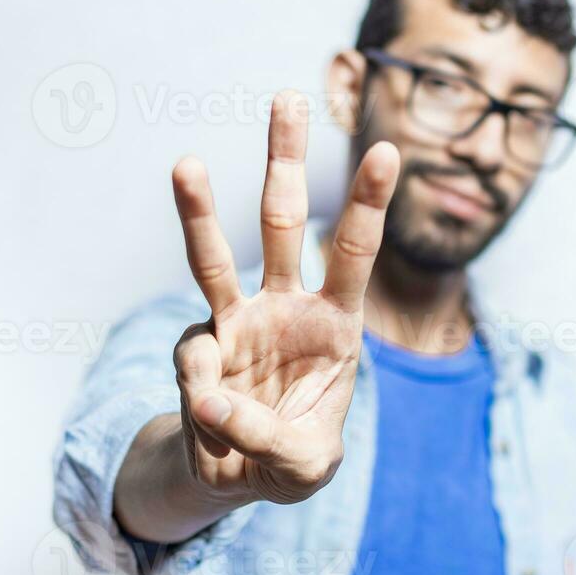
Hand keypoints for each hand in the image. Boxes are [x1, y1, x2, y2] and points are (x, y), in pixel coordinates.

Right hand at [171, 90, 398, 505]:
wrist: (242, 477)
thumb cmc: (295, 459)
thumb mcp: (307, 464)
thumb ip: (270, 436)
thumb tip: (210, 401)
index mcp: (336, 323)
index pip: (353, 252)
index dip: (367, 203)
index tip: (388, 150)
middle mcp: (284, 307)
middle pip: (282, 221)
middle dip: (285, 159)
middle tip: (288, 97)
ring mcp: (235, 322)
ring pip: (213, 257)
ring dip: (200, 209)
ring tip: (188, 163)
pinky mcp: (196, 351)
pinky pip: (195, 368)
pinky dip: (205, 404)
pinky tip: (220, 432)